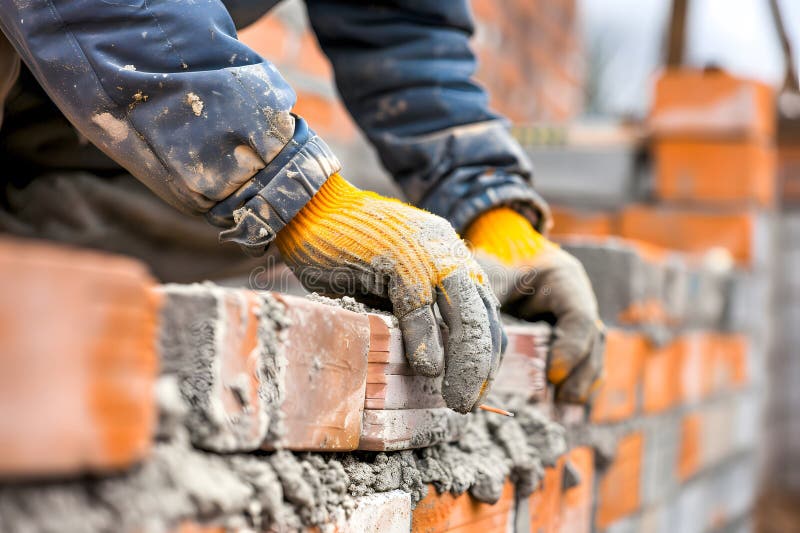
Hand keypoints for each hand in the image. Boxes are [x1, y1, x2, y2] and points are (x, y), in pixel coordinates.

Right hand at [274, 173, 502, 412]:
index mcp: (451, 256)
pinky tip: (426, 368)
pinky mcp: (399, 257)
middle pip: (482, 317)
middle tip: (469, 403)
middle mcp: (448, 252)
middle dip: (480, 366)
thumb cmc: (346, 248)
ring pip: (463, 313)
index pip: (485, 311)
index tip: (480, 387)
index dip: (486, 354)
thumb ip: (417, 308)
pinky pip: (420, 305)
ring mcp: (426, 253)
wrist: (312, 208)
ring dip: (464, 361)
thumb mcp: (393, 279)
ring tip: (456, 397)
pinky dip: (425, 339)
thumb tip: (433, 358)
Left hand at [465, 207, 604, 403]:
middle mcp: (577, 298)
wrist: (498, 246)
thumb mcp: (487, 280)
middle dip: (580, 375)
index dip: (570, 350)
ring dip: (581, 383)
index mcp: (563, 278)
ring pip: (592, 353)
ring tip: (563, 409)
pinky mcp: (567, 333)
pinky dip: (574, 382)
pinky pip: (581, 360)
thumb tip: (473, 360)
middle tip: (560, 401)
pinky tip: (562, 404)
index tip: (551, 376)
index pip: (580, 318)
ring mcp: (575, 316)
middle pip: (594, 341)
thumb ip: (485, 314)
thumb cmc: (492, 261)